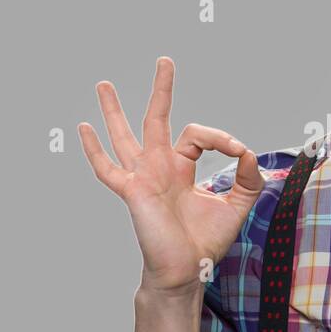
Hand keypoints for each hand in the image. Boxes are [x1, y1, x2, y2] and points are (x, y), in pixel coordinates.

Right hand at [78, 56, 264, 294]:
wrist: (186, 271)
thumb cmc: (205, 242)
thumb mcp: (237, 205)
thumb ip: (247, 178)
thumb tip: (248, 152)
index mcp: (182, 168)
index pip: (199, 136)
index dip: (221, 137)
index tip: (239, 151)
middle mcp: (160, 167)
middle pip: (157, 119)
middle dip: (162, 89)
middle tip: (165, 60)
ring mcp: (143, 177)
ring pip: (126, 135)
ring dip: (114, 110)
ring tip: (103, 84)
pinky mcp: (132, 191)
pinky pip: (107, 169)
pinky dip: (94, 149)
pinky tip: (83, 128)